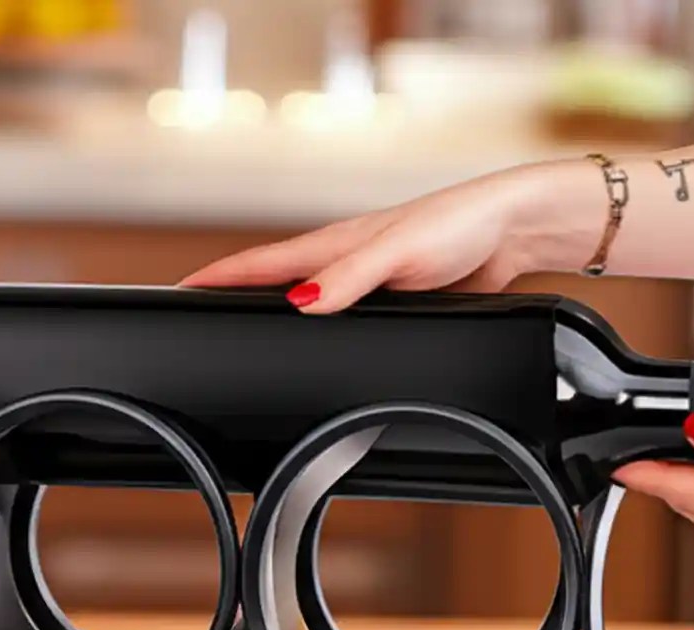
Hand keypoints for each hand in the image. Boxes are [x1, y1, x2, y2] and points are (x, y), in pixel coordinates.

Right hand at [179, 163, 603, 312]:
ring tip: (242, 331)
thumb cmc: (461, 223)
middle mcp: (345, 261)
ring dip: (274, 312)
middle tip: (197, 313)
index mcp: (336, 244)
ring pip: (308, 301)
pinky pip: (345, 317)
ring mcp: (368, 281)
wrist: (513, 230)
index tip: (180, 293)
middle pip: (275, 281)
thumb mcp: (399, 251)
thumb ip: (350, 278)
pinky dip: (321, 327)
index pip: (261, 264)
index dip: (218, 278)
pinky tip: (320, 342)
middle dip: (234, 294)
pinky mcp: (396, 300)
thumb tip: (300, 302)